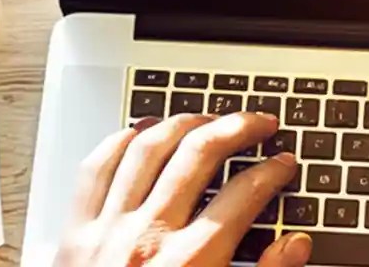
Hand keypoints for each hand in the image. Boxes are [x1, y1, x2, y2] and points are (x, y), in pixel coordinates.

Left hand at [54, 112, 311, 266]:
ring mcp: (107, 229)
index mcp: (191, 263)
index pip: (245, 194)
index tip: (285, 163)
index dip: (273, 171)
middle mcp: (149, 236)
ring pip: (148, 148)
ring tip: (208, 117)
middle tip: (259, 123)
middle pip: (199, 154)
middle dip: (237, 128)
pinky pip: (96, 168)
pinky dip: (119, 141)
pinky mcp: (74, 233)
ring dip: (183, 122)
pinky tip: (140, 132)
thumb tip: (294, 246)